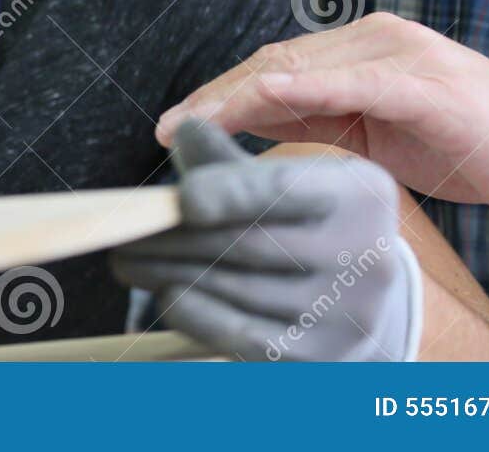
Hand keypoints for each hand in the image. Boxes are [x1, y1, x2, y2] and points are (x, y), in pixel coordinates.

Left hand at [113, 120, 421, 360]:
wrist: (358, 300)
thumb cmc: (302, 224)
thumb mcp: (282, 181)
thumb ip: (230, 160)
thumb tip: (182, 130)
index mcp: (358, 195)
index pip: (285, 191)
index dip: (229, 192)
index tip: (181, 198)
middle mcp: (366, 257)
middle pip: (249, 243)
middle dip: (174, 238)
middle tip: (121, 234)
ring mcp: (347, 315)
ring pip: (238, 289)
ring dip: (170, 273)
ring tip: (128, 261)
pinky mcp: (321, 358)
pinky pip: (243, 336)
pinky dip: (196, 314)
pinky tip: (163, 295)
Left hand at [156, 13, 488, 223]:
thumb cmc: (468, 147)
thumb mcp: (378, 136)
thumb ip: (322, 122)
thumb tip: (257, 129)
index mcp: (361, 48)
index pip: (274, 65)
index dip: (220, 93)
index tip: (173, 125)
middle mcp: (375, 38)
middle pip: (276, 61)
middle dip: (216, 95)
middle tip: (168, 128)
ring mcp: (401, 56)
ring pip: (303, 67)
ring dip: (242, 94)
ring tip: (197, 122)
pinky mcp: (427, 84)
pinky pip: (353, 83)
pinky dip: (305, 88)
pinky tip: (265, 99)